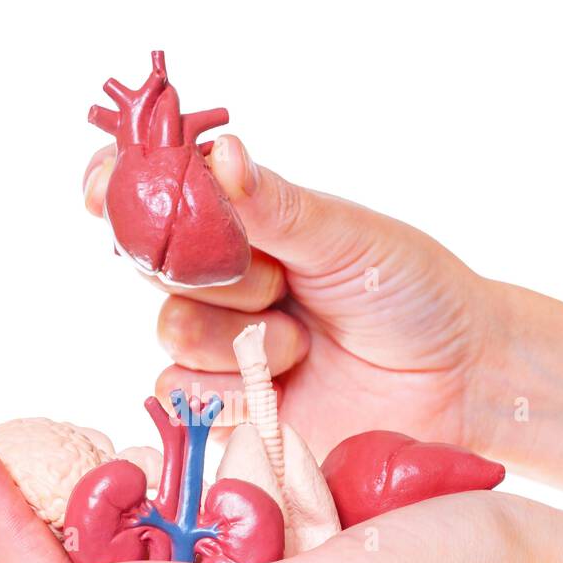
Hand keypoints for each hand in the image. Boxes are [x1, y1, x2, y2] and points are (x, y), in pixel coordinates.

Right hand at [83, 136, 495, 457]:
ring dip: (234, 341)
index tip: (103, 188)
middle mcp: (226, 283)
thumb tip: (219, 152)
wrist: (458, 382)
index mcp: (249, 224)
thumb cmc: (413, 294)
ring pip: (170, 335)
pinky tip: (281, 387)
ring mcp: (225, 348)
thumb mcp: (347, 238)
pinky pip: (183, 395)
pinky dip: (228, 392)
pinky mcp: (231, 410)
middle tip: (279, 285)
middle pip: (157, 267)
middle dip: (215, 276)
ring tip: (301, 346)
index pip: (165, 196)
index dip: (125, 189)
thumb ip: (276, 207)